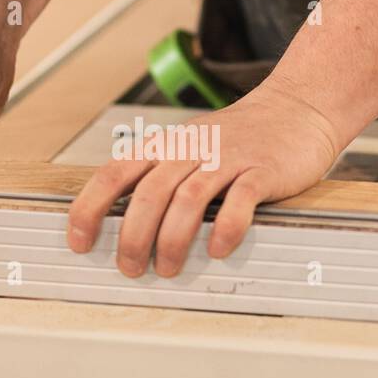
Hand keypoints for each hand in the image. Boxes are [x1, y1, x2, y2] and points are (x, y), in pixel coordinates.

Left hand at [67, 83, 343, 277]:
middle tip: (130, 268)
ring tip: (168, 269)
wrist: (298, 108)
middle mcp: (191, 148)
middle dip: (133, 236)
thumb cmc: (240, 136)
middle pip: (149, 193)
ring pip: (188, 198)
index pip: (114, 174)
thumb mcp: (190, 146)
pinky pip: (240, 200)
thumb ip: (160, 176)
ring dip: (172, 240)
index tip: (79, 242)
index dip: (90, 208)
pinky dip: (226, 228)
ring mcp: (228, 157)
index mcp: (167, 144)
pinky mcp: (263, 170)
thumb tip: (124, 225)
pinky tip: (218, 250)